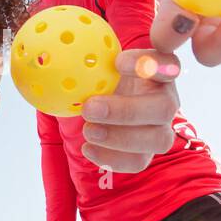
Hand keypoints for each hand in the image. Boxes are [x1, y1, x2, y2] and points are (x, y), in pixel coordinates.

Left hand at [80, 47, 179, 173]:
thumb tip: (54, 59)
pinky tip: (88, 148)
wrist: (101, 102)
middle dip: (126, 110)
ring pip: (158, 140)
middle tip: (90, 108)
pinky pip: (139, 161)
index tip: (118, 62)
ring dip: (120, 138)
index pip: (167, 63)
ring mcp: (162, 127)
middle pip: (164, 108)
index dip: (149, 63)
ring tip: (88, 130)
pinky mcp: (149, 150)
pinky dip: (112, 158)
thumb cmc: (101, 76)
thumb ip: (87, 59)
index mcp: (159, 70)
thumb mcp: (97, 63)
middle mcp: (167, 98)